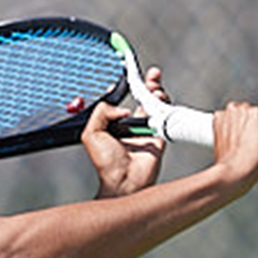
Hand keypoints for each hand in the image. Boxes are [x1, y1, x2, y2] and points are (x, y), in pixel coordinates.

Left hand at [79, 66, 167, 197]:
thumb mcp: (91, 134)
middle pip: (146, 100)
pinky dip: (165, 107)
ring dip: (158, 93)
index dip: (130, 89)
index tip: (132, 76)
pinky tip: (160, 102)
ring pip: (158, 106)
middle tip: (153, 75)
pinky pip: (167, 118)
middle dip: (150, 85)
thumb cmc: (106, 163)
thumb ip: (101, 113)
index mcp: (116, 125)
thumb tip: (121, 108)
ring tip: (155, 87)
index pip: (126, 102)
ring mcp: (148, 131)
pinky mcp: (161, 137)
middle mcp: (133, 126)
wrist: (123, 181)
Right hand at [213, 101, 257, 184]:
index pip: (240, 115)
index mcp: (223, 114)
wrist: (232, 173)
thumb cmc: (224, 167)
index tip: (249, 138)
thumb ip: (222, 142)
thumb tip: (229, 152)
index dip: (246, 126)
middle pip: (255, 114)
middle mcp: (239, 109)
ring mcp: (254, 114)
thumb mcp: (218, 148)